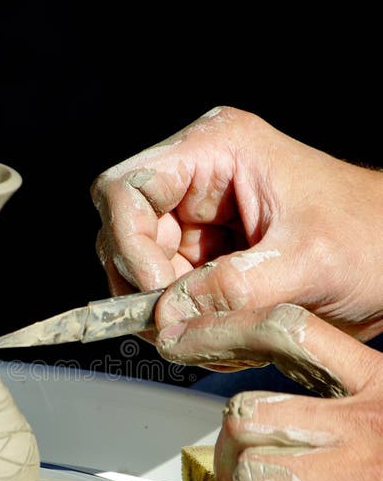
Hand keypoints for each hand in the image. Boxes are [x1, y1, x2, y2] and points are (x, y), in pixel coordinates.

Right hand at [92, 107, 382, 352]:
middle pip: (123, 232)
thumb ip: (237, 288)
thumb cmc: (370, 237)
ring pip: (139, 270)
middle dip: (145, 284)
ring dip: (167, 309)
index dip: (127, 243)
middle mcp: (198, 179)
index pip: (127, 188)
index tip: (156, 294)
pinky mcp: (205, 257)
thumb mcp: (310, 261)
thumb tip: (168, 317)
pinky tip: (225, 330)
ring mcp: (198, 221)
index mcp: (218, 149)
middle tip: (181, 323)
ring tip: (214, 330)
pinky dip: (186, 321)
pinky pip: (168, 294)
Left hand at [171, 308, 382, 480]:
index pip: (291, 331)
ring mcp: (368, 476)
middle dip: (238, 454)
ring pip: (255, 473)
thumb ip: (346, 403)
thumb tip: (257, 416)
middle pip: (247, 412)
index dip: (228, 330)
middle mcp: (369, 420)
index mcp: (379, 382)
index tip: (183, 341)